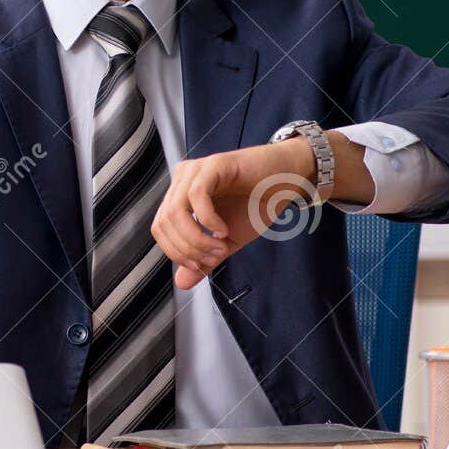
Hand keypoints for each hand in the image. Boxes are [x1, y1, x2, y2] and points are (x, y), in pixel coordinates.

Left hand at [151, 134, 364, 289]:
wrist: (288, 181)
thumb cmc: (257, 205)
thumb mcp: (226, 241)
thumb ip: (204, 259)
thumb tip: (180, 283)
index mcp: (180, 195)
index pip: (160, 228)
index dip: (176, 253)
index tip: (201, 265)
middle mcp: (182, 180)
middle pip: (163, 222)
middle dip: (187, 249)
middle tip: (213, 258)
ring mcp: (196, 171)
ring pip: (175, 211)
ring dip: (197, 238)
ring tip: (220, 246)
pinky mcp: (213, 164)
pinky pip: (197, 195)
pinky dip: (208, 220)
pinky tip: (223, 230)